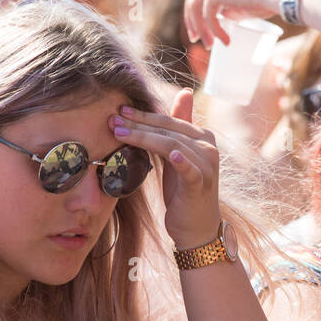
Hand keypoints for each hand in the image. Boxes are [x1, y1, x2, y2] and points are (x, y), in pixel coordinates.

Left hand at [109, 89, 221, 250]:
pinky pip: (190, 170)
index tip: (119, 111)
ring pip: (172, 145)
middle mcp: (208, 147)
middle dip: (138, 124)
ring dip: (144, 138)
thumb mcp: (178, 157)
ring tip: (119, 134)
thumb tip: (185, 92)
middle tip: (112, 119)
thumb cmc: (185, 191)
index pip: (168, 121)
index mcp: (202, 137)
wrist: (198, 227)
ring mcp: (207, 166)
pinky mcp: (201, 184)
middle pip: (168, 130)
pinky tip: (173, 155)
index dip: (143, 115)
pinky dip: (182, 161)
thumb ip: (178, 128)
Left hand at [182, 0, 279, 49]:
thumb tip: (221, 19)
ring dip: (201, 29)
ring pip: (196, 9)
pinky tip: (225, 41)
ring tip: (209, 46)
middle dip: (191, 21)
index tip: (198, 28)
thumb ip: (229, 7)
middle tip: (196, 39)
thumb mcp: (244, 3)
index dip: (194, 10)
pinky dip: (215, 31)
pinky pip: (209, 16)